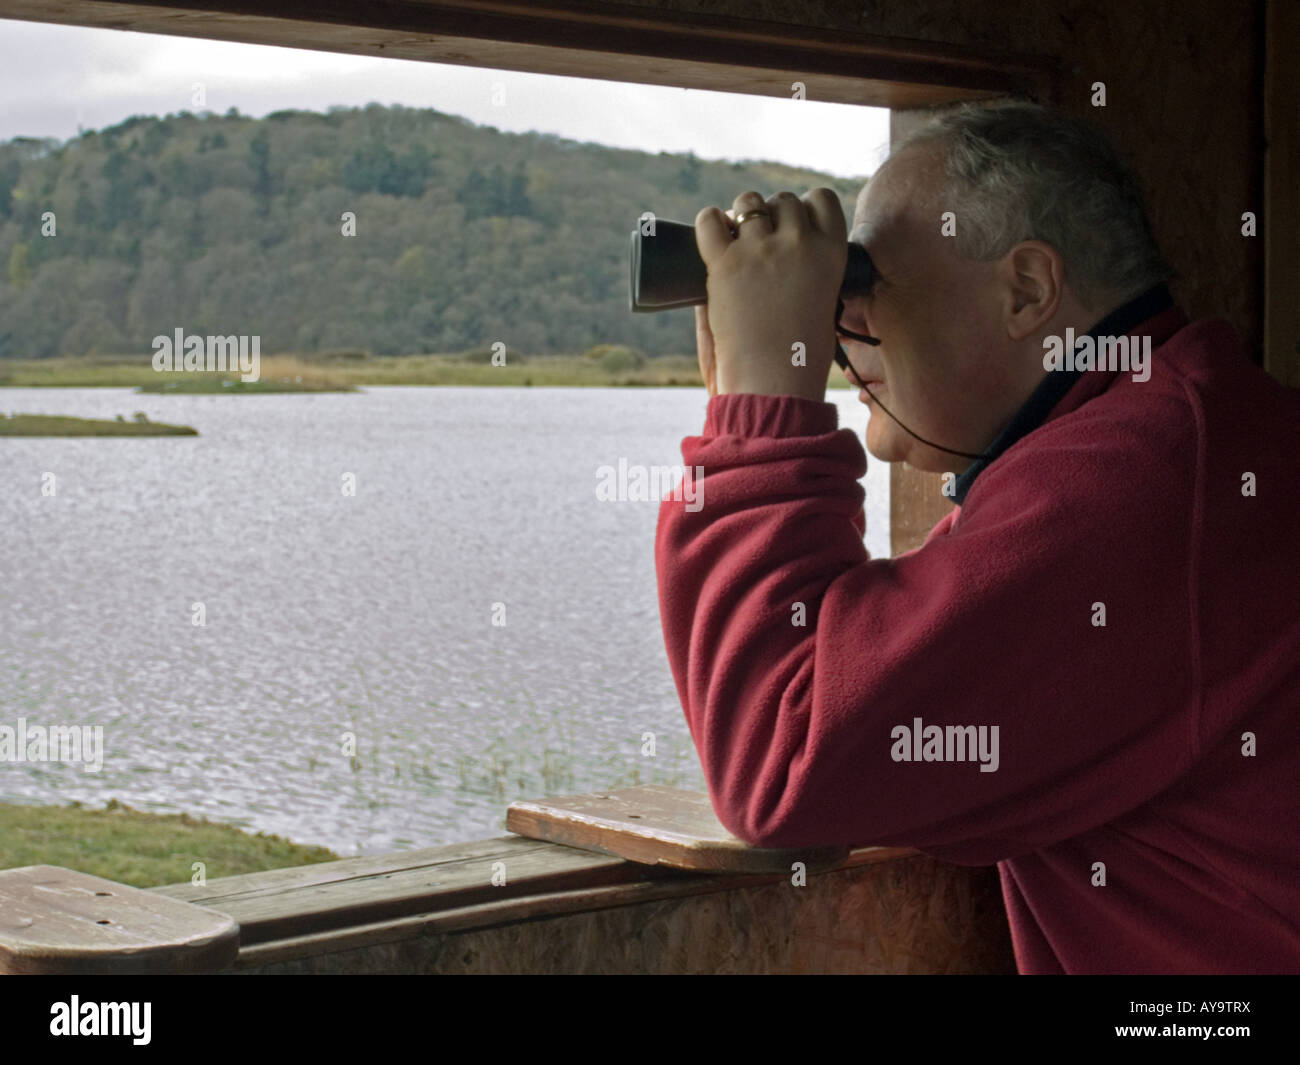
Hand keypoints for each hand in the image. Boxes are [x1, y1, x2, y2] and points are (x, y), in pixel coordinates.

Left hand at [695, 189, 845, 400]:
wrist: (774, 383)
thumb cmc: (800, 357)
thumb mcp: (823, 306)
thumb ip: (809, 276)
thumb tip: (785, 257)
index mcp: (831, 252)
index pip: (822, 198)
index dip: (805, 208)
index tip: (794, 226)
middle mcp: (798, 242)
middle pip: (783, 201)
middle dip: (772, 215)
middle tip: (761, 242)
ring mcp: (760, 250)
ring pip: (748, 202)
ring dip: (741, 215)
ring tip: (736, 240)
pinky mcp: (724, 263)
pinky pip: (709, 220)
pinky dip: (708, 222)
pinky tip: (712, 235)